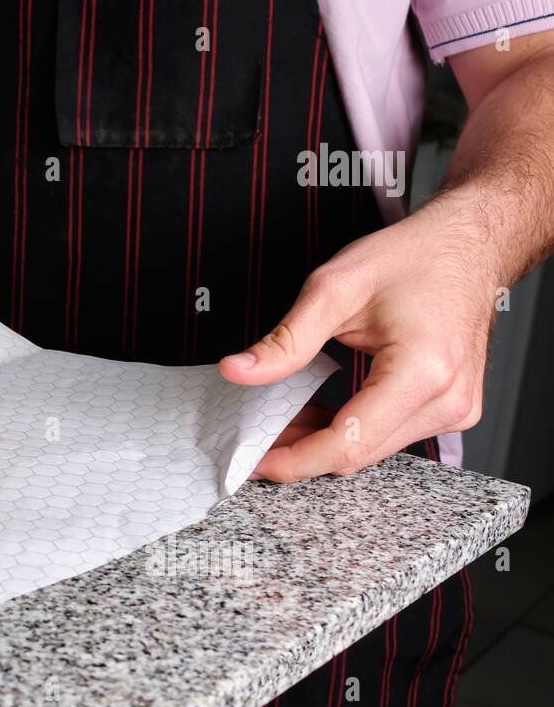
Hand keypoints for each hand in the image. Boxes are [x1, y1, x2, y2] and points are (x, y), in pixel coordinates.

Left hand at [220, 200, 496, 481]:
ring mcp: (456, 408)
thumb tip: (238, 371)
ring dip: (322, 440)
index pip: (347, 443)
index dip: (293, 461)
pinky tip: (318, 412)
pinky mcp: (453, 408)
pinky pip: (390, 435)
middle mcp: (447, 400)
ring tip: (282, 418)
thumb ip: (285, 340)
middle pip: (358, 453)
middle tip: (256, 433)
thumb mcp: (334, 288)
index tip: (253, 462)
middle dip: (299, 450)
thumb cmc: (413, 257)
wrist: (467, 244)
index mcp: (422, 371)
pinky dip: (349, 428)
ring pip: (372, 449)